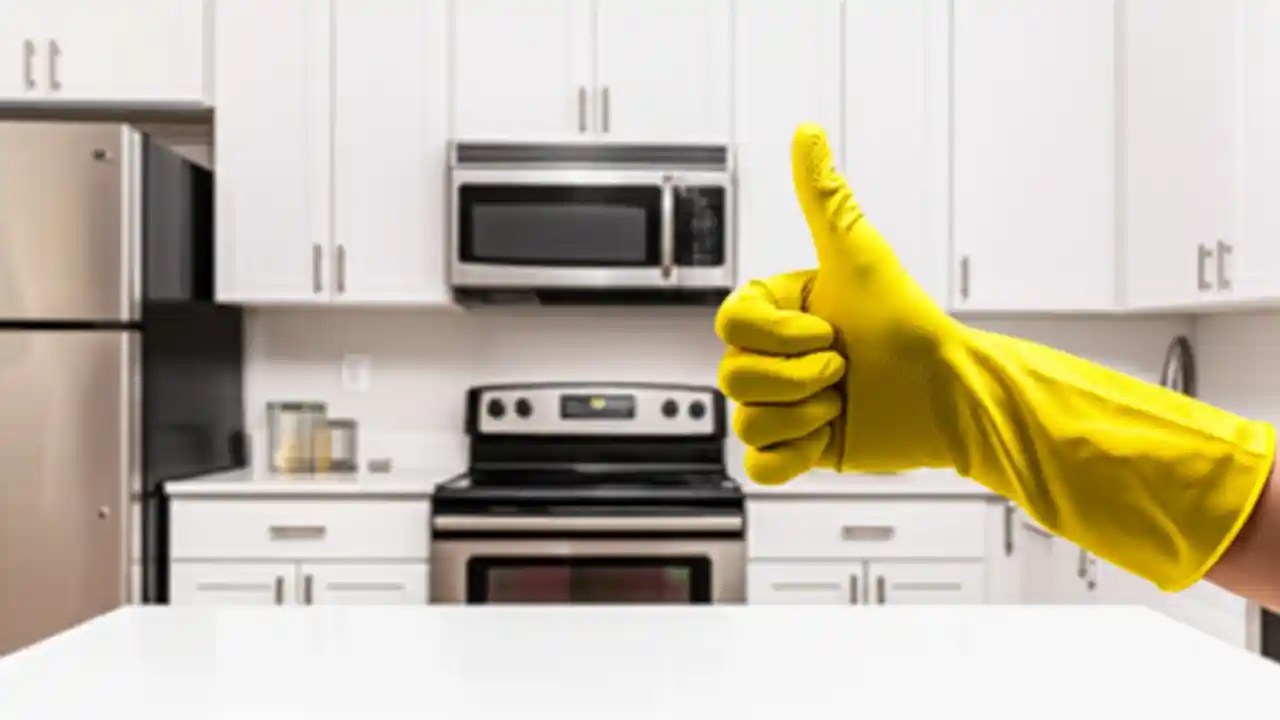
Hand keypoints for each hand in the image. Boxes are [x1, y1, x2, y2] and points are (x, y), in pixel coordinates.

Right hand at [716, 123, 957, 484]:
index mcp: (776, 311)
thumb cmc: (908, 325)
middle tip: (844, 368)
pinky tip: (828, 435)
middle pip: (733, 376)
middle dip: (798, 378)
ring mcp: (782, 404)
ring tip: (844, 401)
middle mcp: (773, 356)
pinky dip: (794, 455)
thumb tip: (807, 133)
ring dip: (805, 415)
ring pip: (746, 421)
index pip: (729, 325)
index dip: (777, 336)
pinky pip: (758, 465)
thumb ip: (825, 197)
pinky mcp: (795, 449)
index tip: (827, 329)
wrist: (949, 396)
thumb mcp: (859, 256)